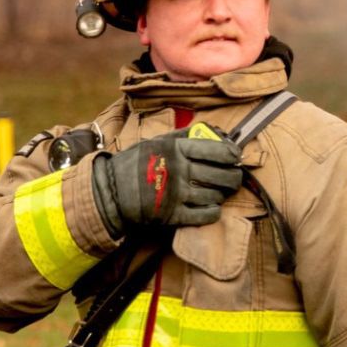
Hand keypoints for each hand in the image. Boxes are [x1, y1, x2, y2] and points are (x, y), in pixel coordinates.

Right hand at [89, 130, 242, 237]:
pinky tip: (212, 207)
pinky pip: (204, 215)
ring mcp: (175, 194)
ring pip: (215, 195)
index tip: (236, 157)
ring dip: (222, 195)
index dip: (233, 155)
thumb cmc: (135, 163)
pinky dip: (213, 212)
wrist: (110, 191)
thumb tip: (213, 132)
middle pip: (222, 175)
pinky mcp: (171, 215)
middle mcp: (178, 170)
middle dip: (234, 177)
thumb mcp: (157, 141)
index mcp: (176, 149)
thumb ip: (183, 137)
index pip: (218, 151)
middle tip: (234, 178)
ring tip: (220, 192)